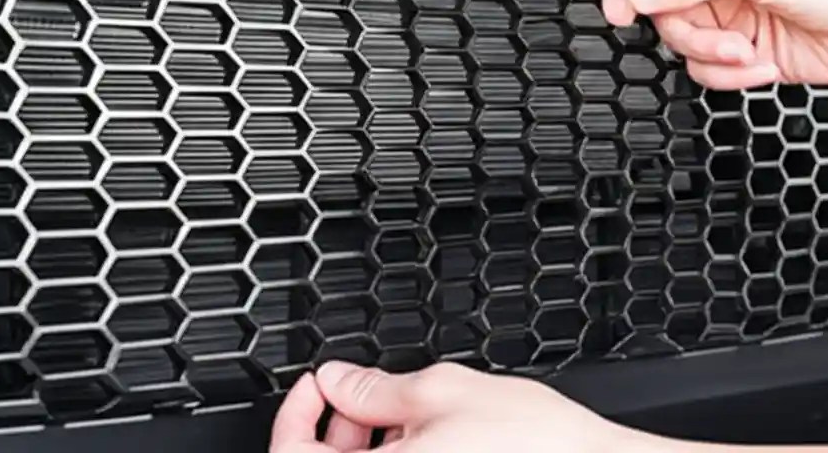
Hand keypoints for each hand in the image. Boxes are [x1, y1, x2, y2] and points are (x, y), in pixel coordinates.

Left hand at [270, 362, 643, 452]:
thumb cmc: (533, 444)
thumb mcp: (444, 391)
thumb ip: (374, 387)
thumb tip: (336, 381)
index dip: (294, 415)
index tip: (314, 387)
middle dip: (335, 427)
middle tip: (360, 393)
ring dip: (367, 445)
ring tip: (404, 411)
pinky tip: (427, 436)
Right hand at [596, 0, 827, 88]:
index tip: (613, 0)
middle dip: (685, 24)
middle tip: (708, 33)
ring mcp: (735, 6)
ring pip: (682, 36)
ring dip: (711, 51)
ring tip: (745, 51)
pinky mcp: (745, 45)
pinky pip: (707, 65)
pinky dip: (728, 72)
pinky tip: (760, 63)